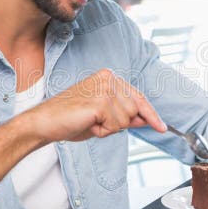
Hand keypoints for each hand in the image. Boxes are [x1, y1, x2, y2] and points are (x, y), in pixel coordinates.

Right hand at [26, 68, 165, 143]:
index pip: (138, 97)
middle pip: (135, 111)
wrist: (45, 123)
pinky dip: (103, 131)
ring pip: (127, 120)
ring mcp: (104, 89)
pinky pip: (116, 126)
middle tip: (94, 122)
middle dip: (118, 124)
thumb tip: (147, 120)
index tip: (163, 128)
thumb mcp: (103, 117)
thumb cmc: (70, 119)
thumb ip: (125, 116)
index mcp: (108, 77)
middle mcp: (108, 78)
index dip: (150, 114)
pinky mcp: (100, 101)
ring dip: (109, 128)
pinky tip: (88, 124)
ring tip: (89, 122)